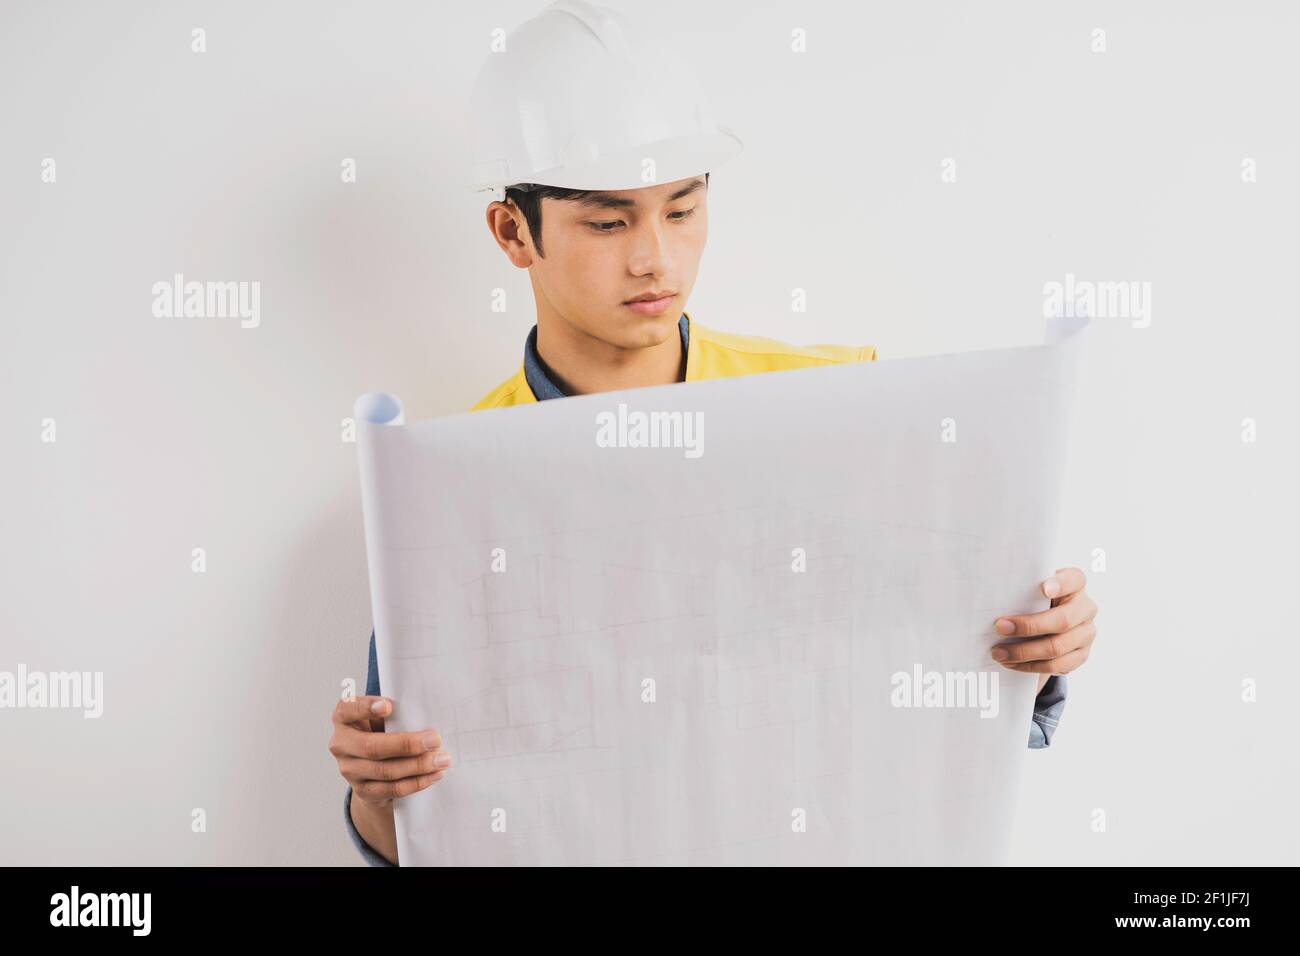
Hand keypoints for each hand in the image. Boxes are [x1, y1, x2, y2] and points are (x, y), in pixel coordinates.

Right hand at [329, 695, 451, 808]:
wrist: (370, 768)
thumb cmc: (381, 731)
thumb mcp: (381, 718)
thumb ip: (395, 714)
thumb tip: (428, 715)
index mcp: (343, 718)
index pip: (347, 709)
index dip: (366, 707)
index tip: (389, 706)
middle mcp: (341, 744)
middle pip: (371, 747)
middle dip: (407, 744)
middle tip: (435, 740)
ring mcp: (349, 770)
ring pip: (385, 771)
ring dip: (418, 766)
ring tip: (441, 760)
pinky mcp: (363, 790)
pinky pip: (392, 789)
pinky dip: (416, 782)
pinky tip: (434, 775)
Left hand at [991, 567, 1096, 675]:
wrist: (1047, 622)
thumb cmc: (1034, 599)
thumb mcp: (1031, 588)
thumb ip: (1022, 588)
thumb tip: (991, 596)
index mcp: (1075, 584)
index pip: (1075, 580)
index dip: (1061, 584)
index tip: (1043, 590)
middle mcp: (1086, 608)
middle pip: (1062, 621)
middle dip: (1028, 626)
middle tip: (1000, 627)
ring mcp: (1086, 633)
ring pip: (1057, 647)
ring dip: (1024, 652)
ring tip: (999, 653)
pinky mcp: (1081, 655)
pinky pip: (1057, 665)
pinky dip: (1030, 666)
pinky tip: (1011, 663)